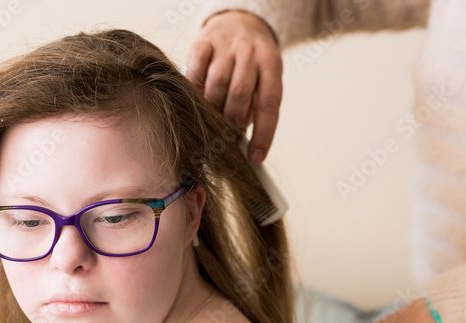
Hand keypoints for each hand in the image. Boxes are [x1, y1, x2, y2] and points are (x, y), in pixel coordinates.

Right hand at [186, 10, 281, 162]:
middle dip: (232, 122)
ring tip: (210, 121)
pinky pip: (196, 70)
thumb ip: (255, 107)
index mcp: (272, 63)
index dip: (263, 133)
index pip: (269, 103)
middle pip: (240, 93)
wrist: (238, 23)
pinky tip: (195, 101)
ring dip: (212, 109)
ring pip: (217, 83)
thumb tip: (242, 144)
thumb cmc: (250, 65)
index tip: (255, 157)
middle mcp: (251, 52)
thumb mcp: (262, 80)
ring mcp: (226, 45)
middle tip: (226, 138)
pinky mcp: (203, 42)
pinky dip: (194, 90)